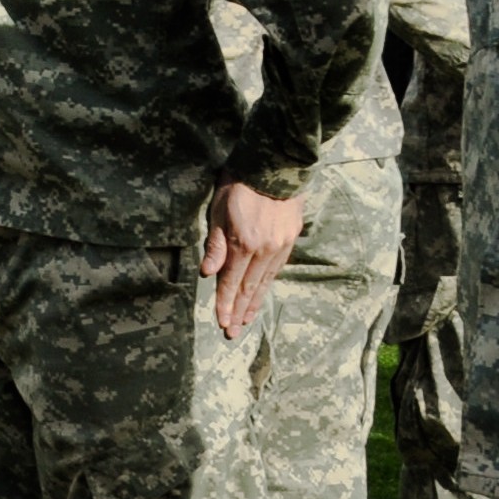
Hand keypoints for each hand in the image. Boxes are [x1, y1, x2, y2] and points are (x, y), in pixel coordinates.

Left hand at [200, 181, 304, 337]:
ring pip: (264, 282)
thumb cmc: (238, 184)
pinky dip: (267, 285)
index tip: (221, 323)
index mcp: (243, 244)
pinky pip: (277, 269)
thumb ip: (214, 244)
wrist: (275, 165)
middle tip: (232, 333)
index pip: (230, 282)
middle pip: (248, 288)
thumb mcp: (218, 210)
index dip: (224, 304)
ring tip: (246, 320)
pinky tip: (261, 294)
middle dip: (238, 312)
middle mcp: (264, 250)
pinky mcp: (290, 239)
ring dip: (253, 303)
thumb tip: (208, 273)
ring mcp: (280, 246)